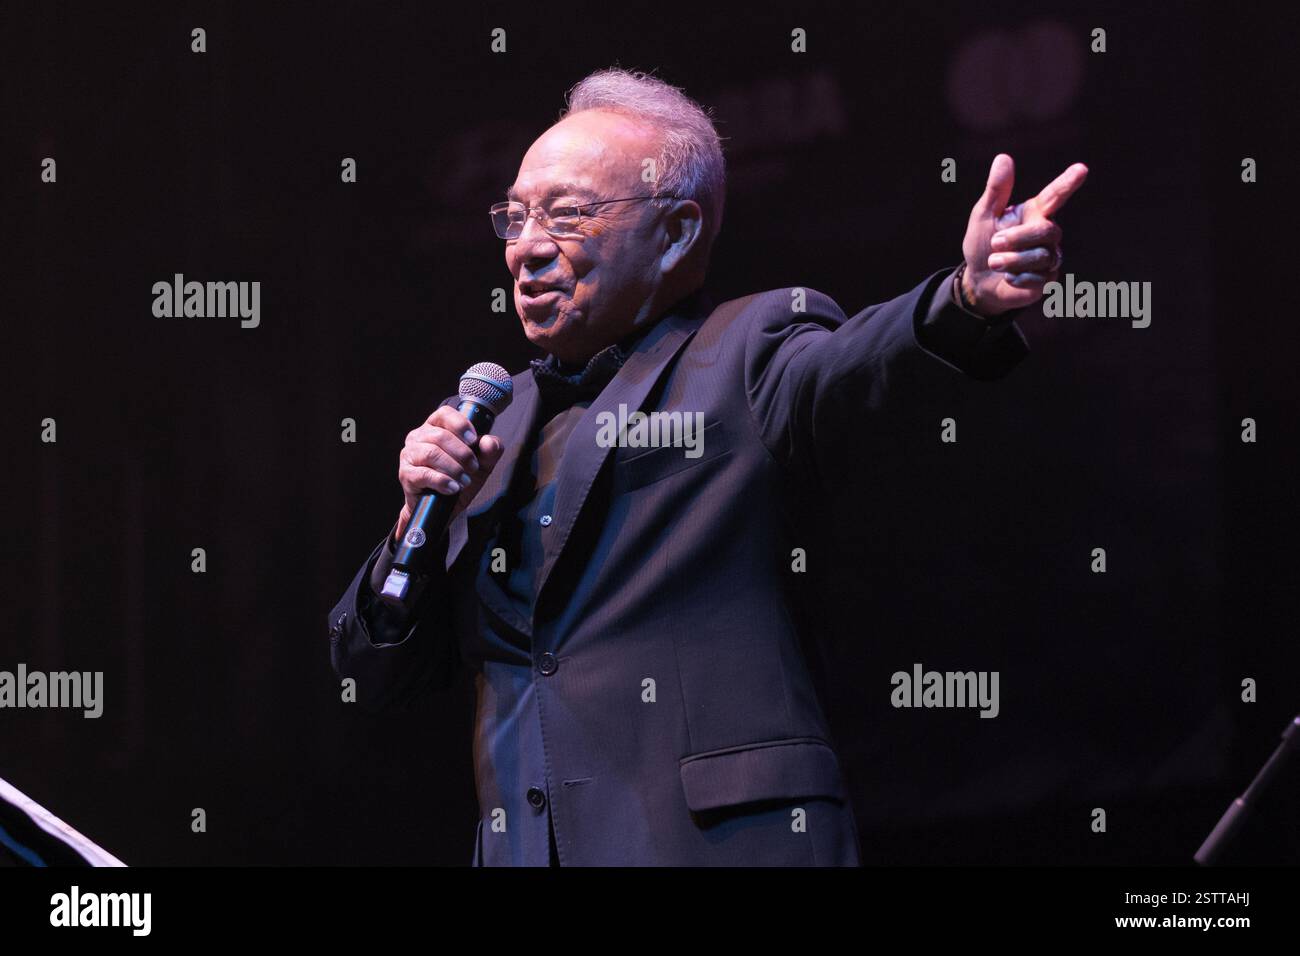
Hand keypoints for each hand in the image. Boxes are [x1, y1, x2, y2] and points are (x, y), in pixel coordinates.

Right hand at [395, 405, 504, 541]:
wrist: (445, 508)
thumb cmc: (460, 478)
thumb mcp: (481, 465)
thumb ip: (489, 452)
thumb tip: (489, 442)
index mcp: (436, 427)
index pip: (444, 414)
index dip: (460, 424)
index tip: (473, 439)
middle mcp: (419, 437)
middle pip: (440, 436)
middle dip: (462, 453)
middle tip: (473, 467)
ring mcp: (410, 455)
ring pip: (431, 453)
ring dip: (453, 468)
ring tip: (465, 480)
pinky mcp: (406, 474)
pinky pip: (423, 474)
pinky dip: (442, 481)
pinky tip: (453, 487)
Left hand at [960, 154, 1087, 315]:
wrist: (979, 281)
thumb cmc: (982, 245)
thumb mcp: (983, 216)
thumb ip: (996, 190)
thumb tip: (1003, 157)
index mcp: (1033, 212)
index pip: (1054, 196)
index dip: (1067, 183)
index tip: (1081, 169)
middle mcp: (1046, 232)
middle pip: (1046, 230)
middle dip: (1017, 238)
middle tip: (995, 243)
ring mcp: (1050, 256)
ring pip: (1042, 256)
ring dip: (1011, 261)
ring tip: (995, 262)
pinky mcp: (1047, 278)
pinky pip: (1038, 278)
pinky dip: (1017, 278)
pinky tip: (1009, 278)